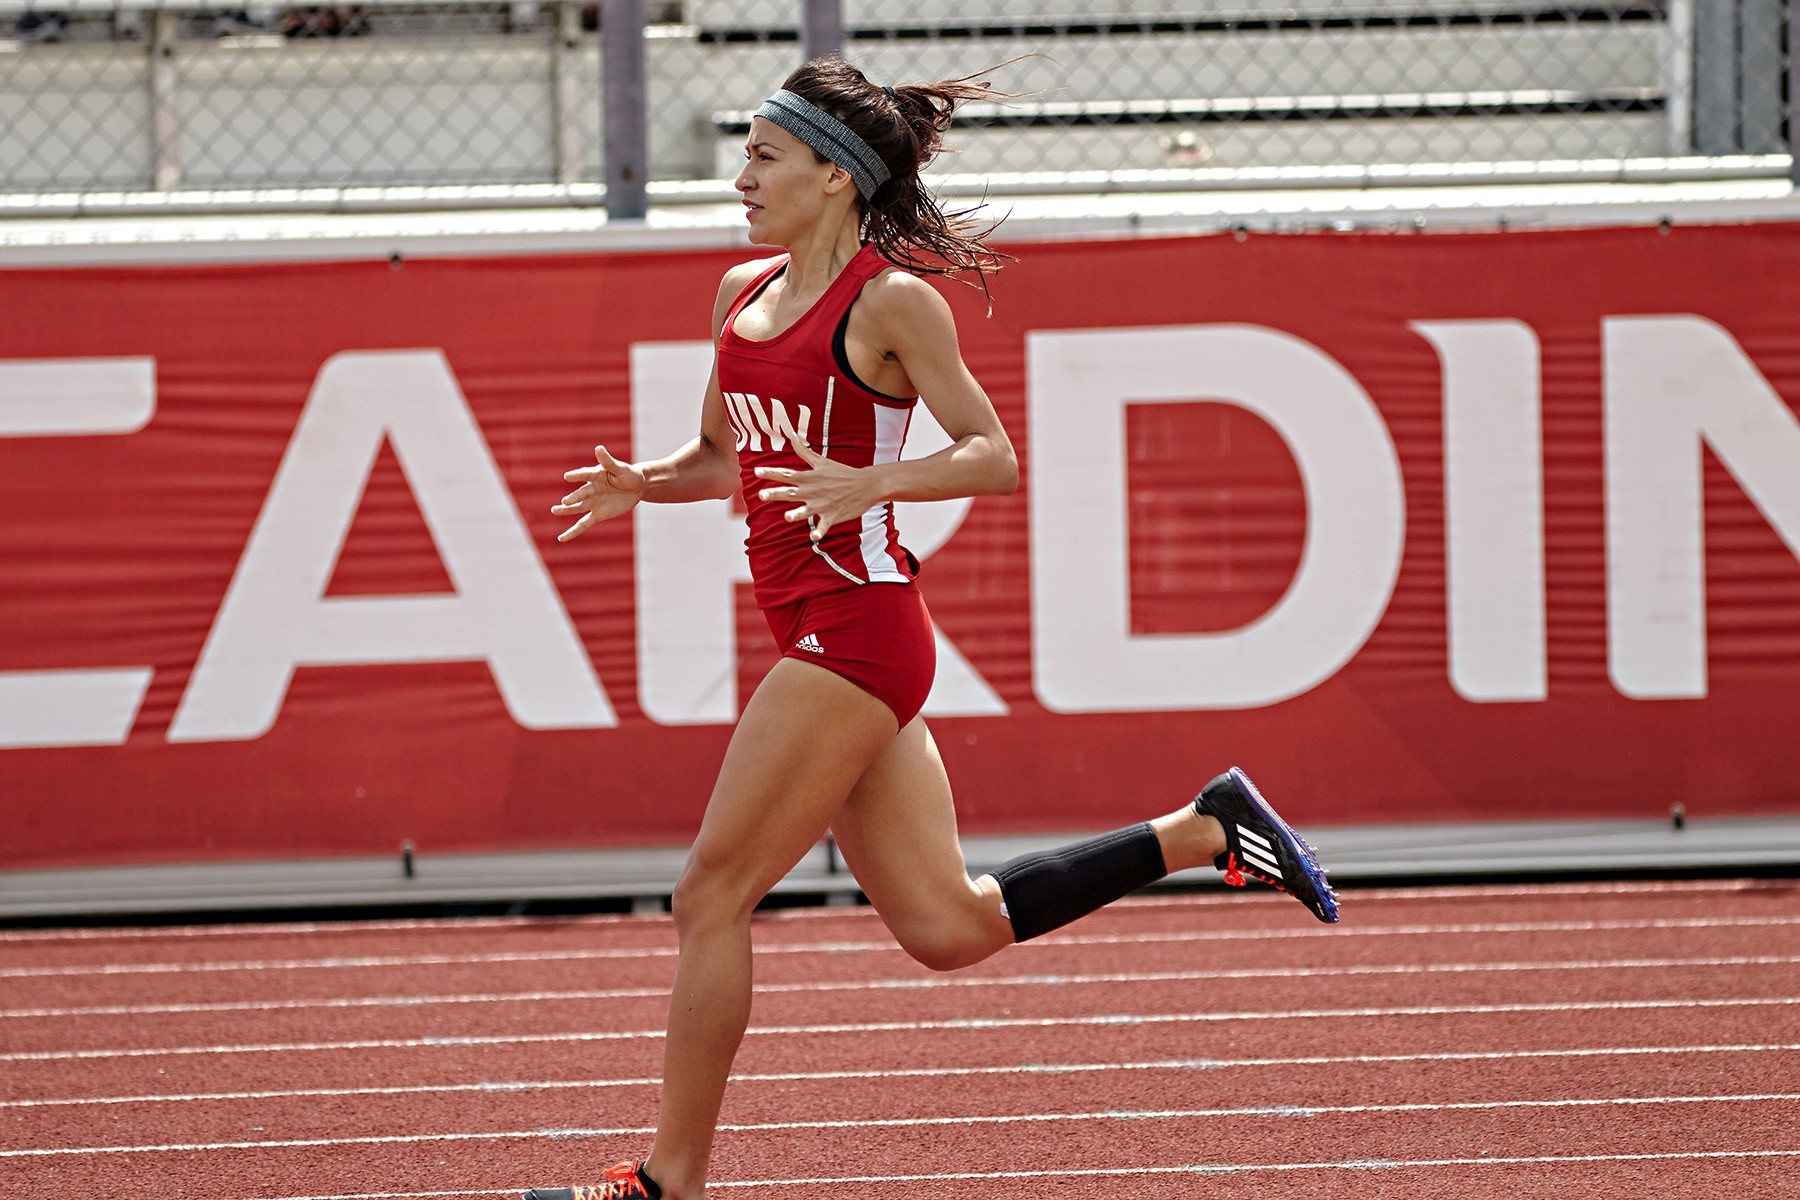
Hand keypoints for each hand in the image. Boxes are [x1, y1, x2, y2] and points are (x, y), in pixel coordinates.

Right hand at [553, 445, 646, 540]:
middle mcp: (592, 489)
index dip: (577, 475)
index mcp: (596, 475)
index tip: (567, 476)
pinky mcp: (597, 515)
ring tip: (554, 510)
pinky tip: (562, 538)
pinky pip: (583, 524)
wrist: (637, 487)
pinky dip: (573, 532)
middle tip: (565, 501)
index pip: (585, 474)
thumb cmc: (629, 474)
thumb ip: (609, 461)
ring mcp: (593, 502)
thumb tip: (598, 448)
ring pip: (577, 508)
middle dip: (574, 498)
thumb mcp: (621, 468)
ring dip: (566, 510)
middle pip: (582, 494)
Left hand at [753, 439, 875, 542]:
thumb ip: (804, 451)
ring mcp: (823, 504)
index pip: (787, 474)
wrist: (866, 485)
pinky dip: (820, 532)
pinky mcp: (833, 516)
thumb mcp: (822, 461)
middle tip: (762, 495)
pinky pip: (824, 526)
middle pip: (791, 493)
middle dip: (776, 494)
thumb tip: (792, 436)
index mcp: (810, 478)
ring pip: (806, 511)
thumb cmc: (842, 472)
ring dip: (797, 514)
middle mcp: (814, 491)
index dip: (771, 473)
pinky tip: (814, 537)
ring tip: (787, 517)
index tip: (756, 471)